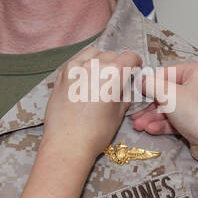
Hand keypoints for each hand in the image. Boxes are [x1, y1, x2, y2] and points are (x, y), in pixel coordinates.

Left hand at [42, 46, 141, 165]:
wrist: (67, 143)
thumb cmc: (95, 133)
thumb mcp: (118, 114)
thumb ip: (124, 95)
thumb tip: (124, 87)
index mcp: (113, 74)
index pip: (129, 57)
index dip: (135, 62)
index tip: (135, 67)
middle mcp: (94, 66)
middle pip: (111, 54)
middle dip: (118, 63)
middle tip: (118, 77)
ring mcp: (75, 68)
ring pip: (93, 53)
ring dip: (100, 60)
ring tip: (100, 75)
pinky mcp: (62, 75)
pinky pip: (76, 61)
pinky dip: (84, 65)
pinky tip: (85, 79)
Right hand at [130, 62, 197, 159]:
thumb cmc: (197, 114)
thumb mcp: (168, 95)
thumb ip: (151, 85)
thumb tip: (141, 80)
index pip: (169, 72)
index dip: (151, 83)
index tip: (138, 91)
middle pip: (169, 92)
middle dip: (150, 106)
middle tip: (136, 113)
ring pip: (172, 107)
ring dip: (154, 117)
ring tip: (139, 125)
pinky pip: (179, 118)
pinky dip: (165, 123)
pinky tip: (151, 129)